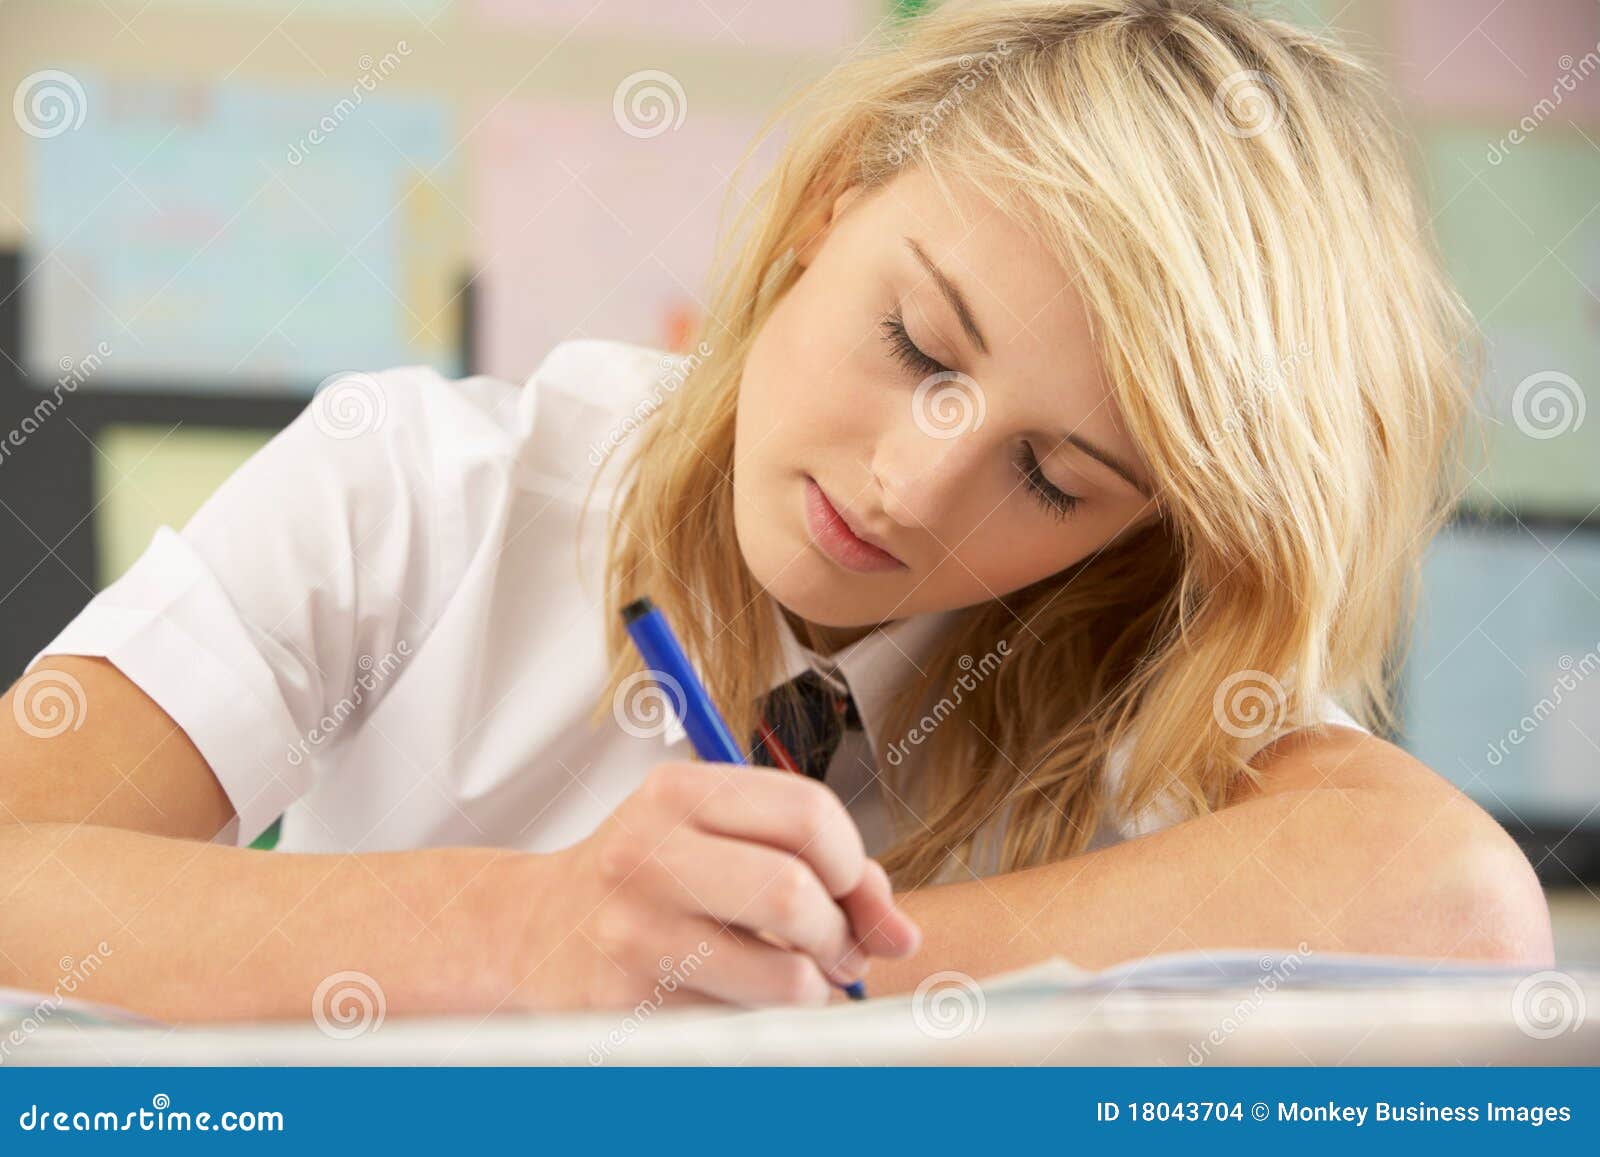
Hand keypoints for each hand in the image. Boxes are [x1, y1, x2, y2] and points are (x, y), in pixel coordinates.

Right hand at [510, 761, 920, 1009]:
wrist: (534, 932)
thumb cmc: (649, 880)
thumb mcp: (717, 838)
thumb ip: (816, 864)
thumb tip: (901, 934)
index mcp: (678, 792)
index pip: (808, 813)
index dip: (852, 863)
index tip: (850, 890)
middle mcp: (648, 852)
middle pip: (797, 893)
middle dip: (840, 934)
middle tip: (836, 950)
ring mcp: (634, 931)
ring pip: (784, 976)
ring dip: (811, 990)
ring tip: (795, 979)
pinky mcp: (627, 1003)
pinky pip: (743, 1025)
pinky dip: (765, 1022)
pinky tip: (741, 1001)